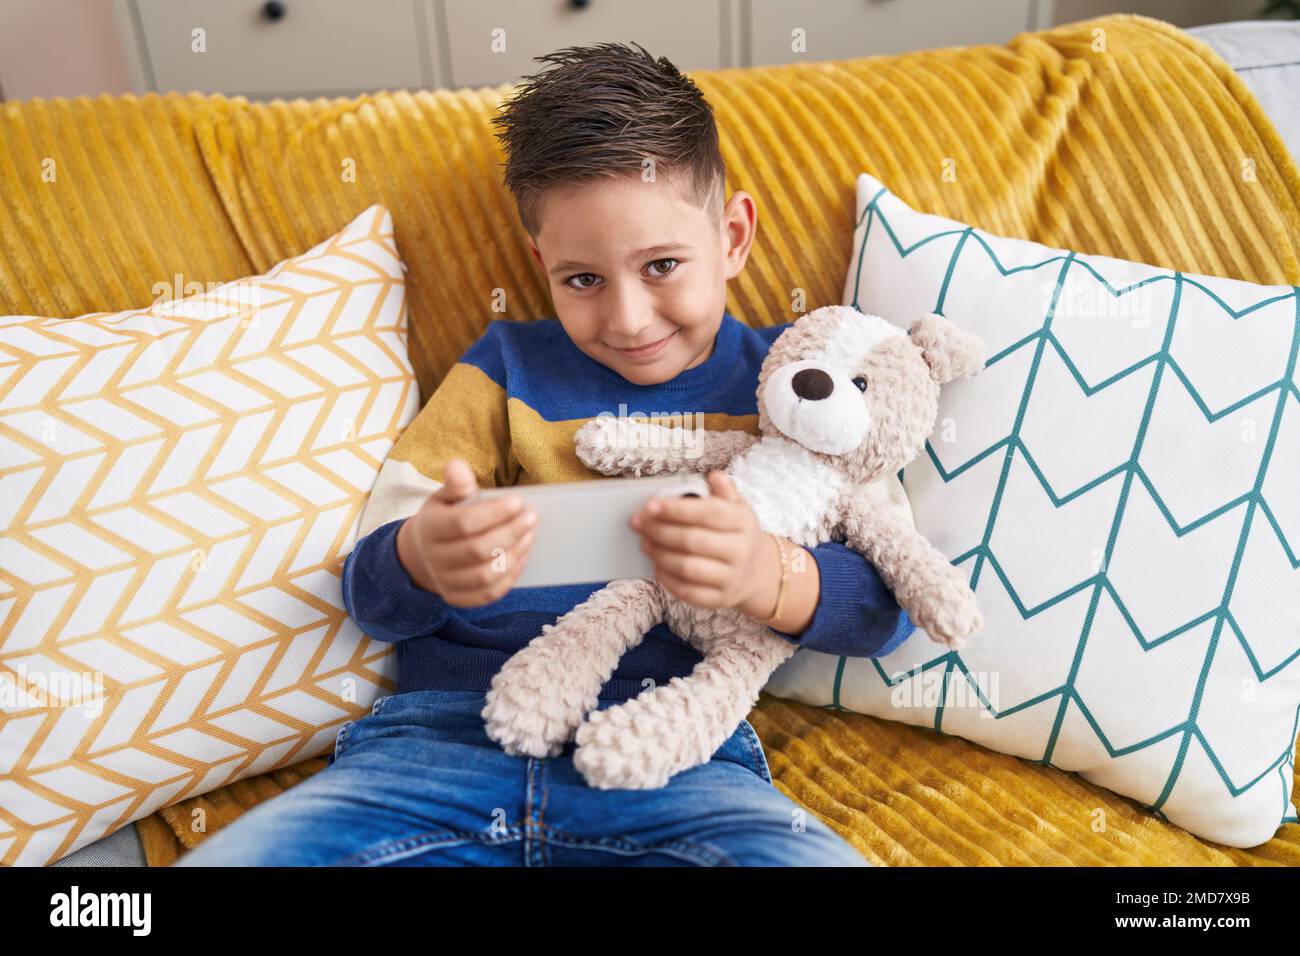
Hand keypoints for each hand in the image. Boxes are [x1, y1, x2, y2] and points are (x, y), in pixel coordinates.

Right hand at [395, 458, 537, 607]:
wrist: (422, 554)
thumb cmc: (443, 518)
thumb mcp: (444, 497)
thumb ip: (456, 483)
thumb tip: (457, 465)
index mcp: (430, 528)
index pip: (464, 523)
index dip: (494, 513)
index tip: (518, 501)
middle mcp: (434, 558)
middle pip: (477, 550)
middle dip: (510, 533)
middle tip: (532, 517)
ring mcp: (445, 582)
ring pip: (485, 575)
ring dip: (513, 555)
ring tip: (530, 535)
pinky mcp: (457, 598)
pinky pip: (488, 593)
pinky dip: (509, 576)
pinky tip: (522, 556)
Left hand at [628, 470, 776, 614]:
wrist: (756, 571)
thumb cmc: (736, 533)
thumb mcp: (737, 507)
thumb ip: (724, 490)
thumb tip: (714, 477)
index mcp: (743, 522)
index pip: (708, 513)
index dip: (676, 509)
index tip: (650, 505)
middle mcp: (740, 551)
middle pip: (693, 540)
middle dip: (659, 530)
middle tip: (638, 523)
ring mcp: (731, 577)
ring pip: (687, 568)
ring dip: (659, 554)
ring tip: (644, 542)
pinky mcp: (720, 599)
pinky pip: (687, 591)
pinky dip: (666, 578)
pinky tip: (656, 564)